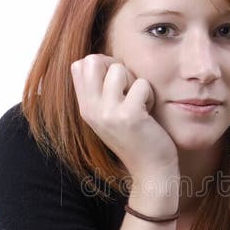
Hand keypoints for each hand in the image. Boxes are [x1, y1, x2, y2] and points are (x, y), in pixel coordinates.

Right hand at [71, 54, 178, 177]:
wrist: (151, 170)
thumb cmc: (136, 138)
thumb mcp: (109, 115)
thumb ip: (100, 92)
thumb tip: (100, 59)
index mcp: (85, 108)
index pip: (78, 65)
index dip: (101, 64)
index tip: (116, 83)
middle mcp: (91, 110)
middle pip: (92, 60)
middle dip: (115, 66)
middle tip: (127, 88)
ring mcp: (108, 113)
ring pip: (118, 68)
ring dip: (135, 80)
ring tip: (139, 102)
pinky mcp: (129, 116)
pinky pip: (141, 84)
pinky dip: (150, 94)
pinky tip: (149, 112)